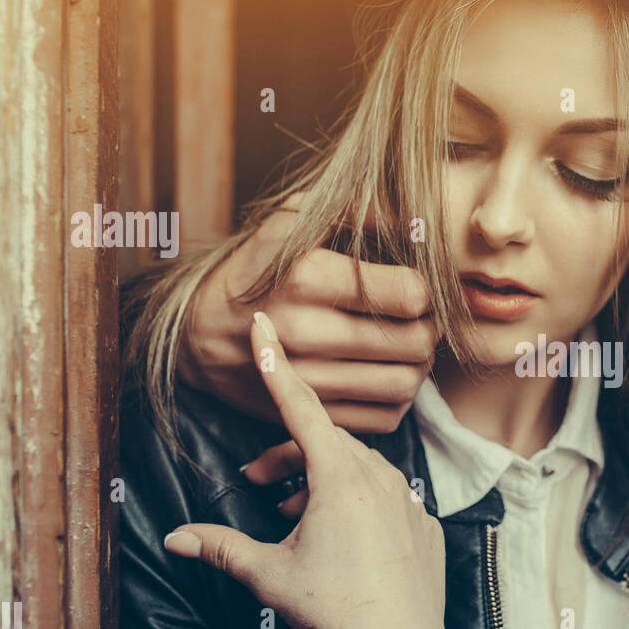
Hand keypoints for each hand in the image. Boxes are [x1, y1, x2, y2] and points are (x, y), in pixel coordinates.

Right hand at [163, 311, 446, 628]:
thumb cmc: (330, 610)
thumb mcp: (268, 574)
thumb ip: (221, 548)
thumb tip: (173, 539)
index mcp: (340, 477)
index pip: (299, 406)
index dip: (276, 365)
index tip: (264, 322)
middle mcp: (380, 479)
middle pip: (327, 444)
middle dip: (287, 455)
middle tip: (256, 483)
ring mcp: (409, 502)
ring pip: (361, 472)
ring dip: (323, 482)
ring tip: (296, 514)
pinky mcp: (427, 529)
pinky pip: (390, 502)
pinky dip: (361, 508)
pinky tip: (345, 543)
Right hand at [179, 191, 438, 433]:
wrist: (196, 332)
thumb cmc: (255, 269)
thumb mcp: (289, 222)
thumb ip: (353, 209)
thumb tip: (413, 217)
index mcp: (305, 277)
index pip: (407, 294)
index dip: (428, 290)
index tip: (419, 285)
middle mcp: (303, 332)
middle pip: (412, 342)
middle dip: (431, 327)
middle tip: (425, 317)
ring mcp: (305, 379)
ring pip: (403, 384)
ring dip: (422, 365)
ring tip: (412, 345)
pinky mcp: (307, 413)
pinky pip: (382, 418)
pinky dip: (399, 399)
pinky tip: (390, 373)